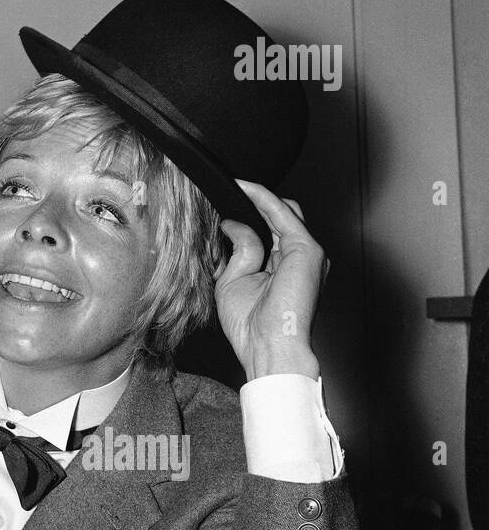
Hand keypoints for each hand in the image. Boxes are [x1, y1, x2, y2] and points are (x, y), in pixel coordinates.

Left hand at [214, 180, 328, 381]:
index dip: (249, 214)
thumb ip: (238, 250)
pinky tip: (244, 188)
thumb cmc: (251, 325)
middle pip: (278, 218)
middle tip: (227, 188)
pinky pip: (282, 213)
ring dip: (257, 197)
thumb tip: (233, 225)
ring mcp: (305, 252)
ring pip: (283, 211)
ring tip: (232, 184)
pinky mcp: (305, 249)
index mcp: (282, 267)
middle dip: (254, 203)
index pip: (268, 230)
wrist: (267, 346)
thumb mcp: (233, 280)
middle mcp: (296, 258)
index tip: (224, 201)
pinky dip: (263, 198)